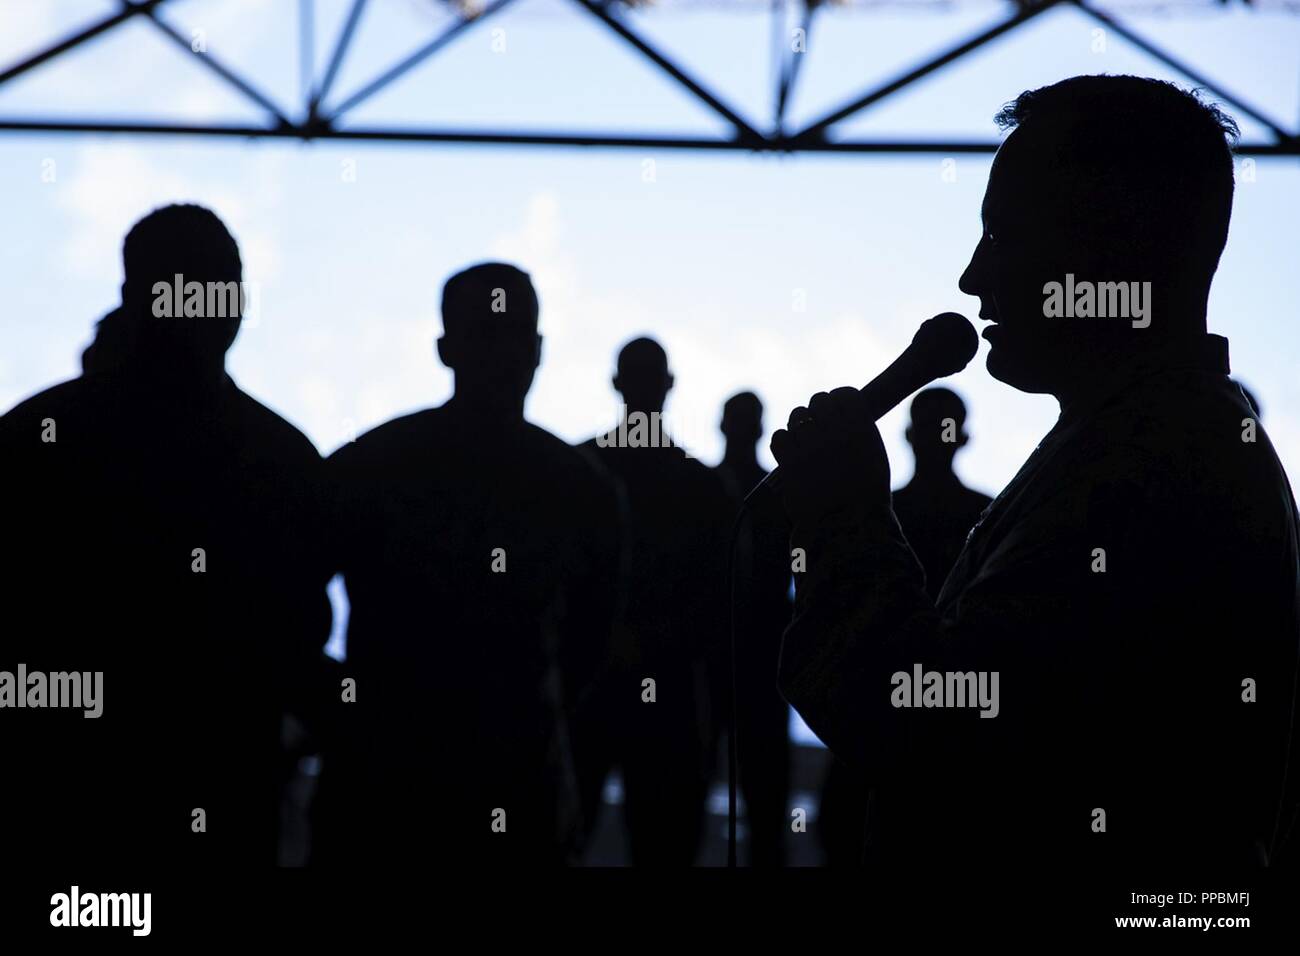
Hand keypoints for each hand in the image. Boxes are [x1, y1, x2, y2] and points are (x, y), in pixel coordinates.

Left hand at [770, 387, 890, 524]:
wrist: (848, 531)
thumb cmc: (865, 497)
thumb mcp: (875, 458)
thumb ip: (859, 430)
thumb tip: (840, 408)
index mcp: (863, 431)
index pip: (845, 393)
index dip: (837, 399)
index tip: (835, 410)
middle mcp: (837, 435)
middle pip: (818, 400)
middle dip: (816, 412)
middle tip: (817, 429)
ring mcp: (812, 448)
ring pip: (796, 416)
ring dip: (797, 426)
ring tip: (804, 445)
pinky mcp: (790, 464)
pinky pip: (778, 436)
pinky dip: (782, 443)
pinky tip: (790, 455)